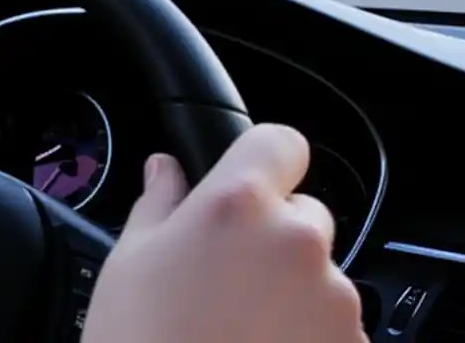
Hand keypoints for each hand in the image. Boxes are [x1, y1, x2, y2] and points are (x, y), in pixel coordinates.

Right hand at [81, 124, 364, 342]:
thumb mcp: (130, 263)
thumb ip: (159, 202)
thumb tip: (165, 169)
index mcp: (238, 205)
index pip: (280, 141)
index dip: (262, 160)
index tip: (247, 182)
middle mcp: (297, 243)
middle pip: (303, 215)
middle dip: (271, 239)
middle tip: (223, 281)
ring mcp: (334, 300)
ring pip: (319, 276)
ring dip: (289, 292)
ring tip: (236, 329)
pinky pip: (334, 325)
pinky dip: (305, 335)